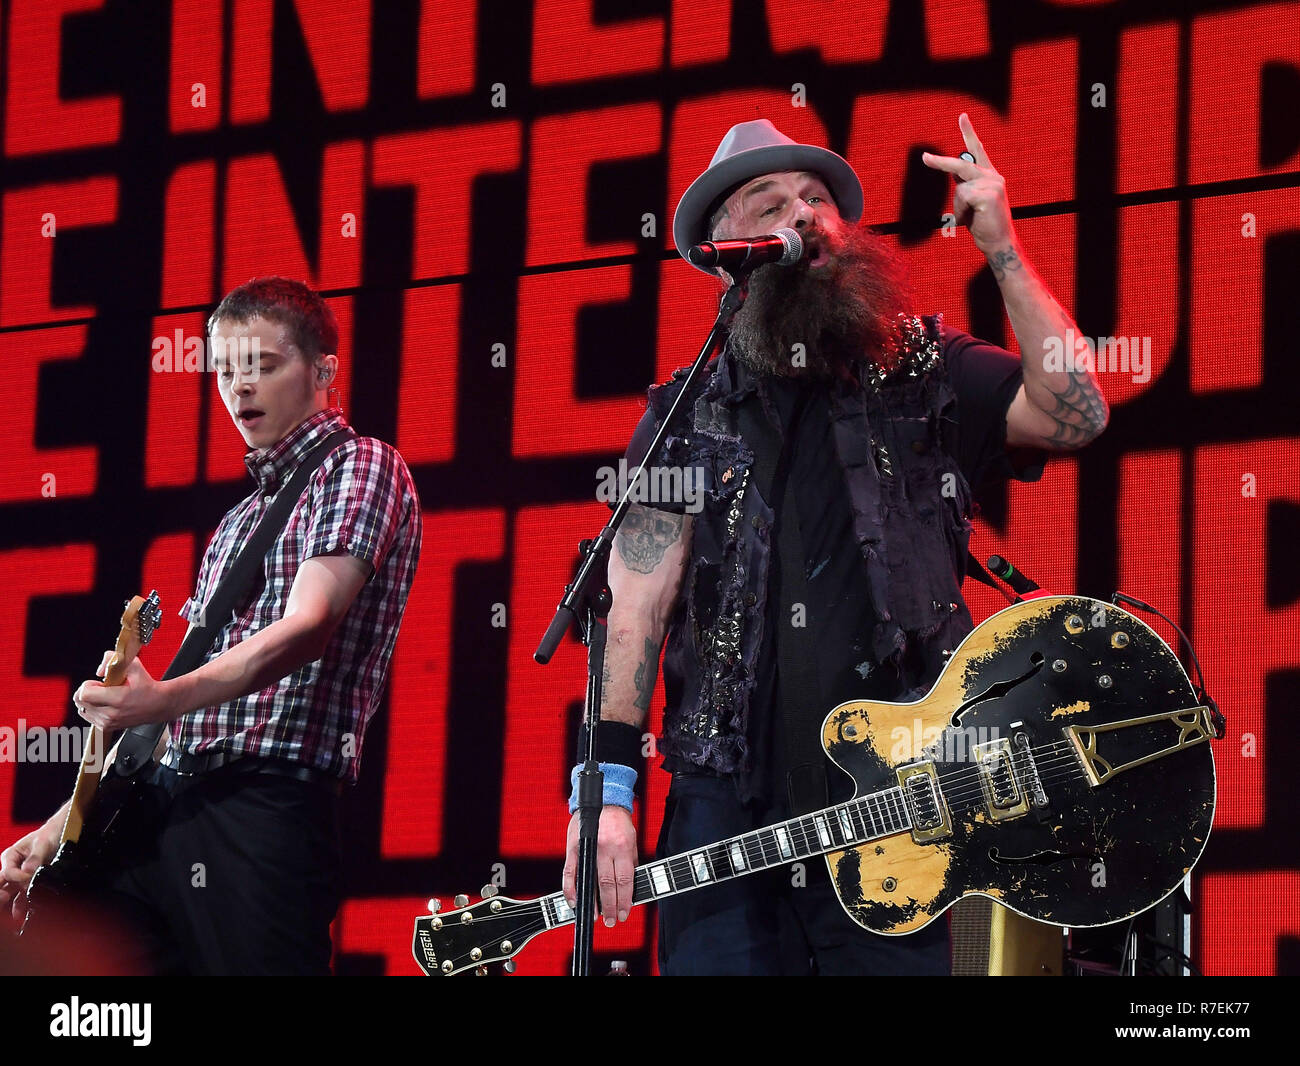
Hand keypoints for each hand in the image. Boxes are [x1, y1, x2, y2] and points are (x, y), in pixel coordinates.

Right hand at [0, 819, 61, 922]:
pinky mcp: (28, 885)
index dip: (17, 877)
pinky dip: (21, 905)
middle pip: (1, 885)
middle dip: (2, 895)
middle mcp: (11, 869)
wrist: (61, 835)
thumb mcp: (42, 843)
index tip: (28, 877)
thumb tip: (28, 871)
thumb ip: (35, 857)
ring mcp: (19, 878)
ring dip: (12, 904)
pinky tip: (22, 914)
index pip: (7, 872)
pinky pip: (22, 897)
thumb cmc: (49, 835)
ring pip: (10, 893)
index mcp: (10, 857)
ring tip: (17, 914)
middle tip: (6, 899)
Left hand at [74, 655, 170, 730]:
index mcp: (118, 699)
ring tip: (105, 696)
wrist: (159, 704)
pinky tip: (106, 704)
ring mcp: (108, 722)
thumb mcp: (134, 665)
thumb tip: (99, 670)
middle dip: (87, 691)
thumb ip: (113, 659)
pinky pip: (88, 716)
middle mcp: (111, 714)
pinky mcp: (107, 727)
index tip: (99, 682)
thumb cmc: (147, 686)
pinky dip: (93, 708)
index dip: (88, 685)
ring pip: (82, 709)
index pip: (84, 694)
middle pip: (80, 702)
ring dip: (89, 700)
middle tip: (102, 688)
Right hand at [562, 806, 636, 926]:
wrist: (602, 800)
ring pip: (590, 881)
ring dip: (592, 902)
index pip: (625, 879)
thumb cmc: (618, 821)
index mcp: (622, 846)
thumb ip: (630, 862)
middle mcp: (605, 848)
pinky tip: (575, 902)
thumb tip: (629, 888)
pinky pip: (569, 873)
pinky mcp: (573, 848)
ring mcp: (587, 848)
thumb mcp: (631, 840)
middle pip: (608, 884)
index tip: (625, 912)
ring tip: (596, 916)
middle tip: (612, 920)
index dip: (625, 899)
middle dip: (611, 906)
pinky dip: (571, 889)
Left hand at [921, 112, 1016, 255]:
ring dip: (958, 207)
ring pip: (959, 188)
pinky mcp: (990, 194)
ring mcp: (993, 184)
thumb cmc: (983, 224)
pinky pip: (963, 198)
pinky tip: (972, 218)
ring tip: (970, 217)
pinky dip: (961, 211)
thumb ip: (965, 184)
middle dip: (941, 162)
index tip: (962, 116)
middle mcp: (993, 176)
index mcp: (989, 175)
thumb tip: (952, 170)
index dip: (969, 133)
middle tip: (925, 158)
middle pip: (961, 164)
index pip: (977, 150)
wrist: (999, 242)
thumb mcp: (972, 201)